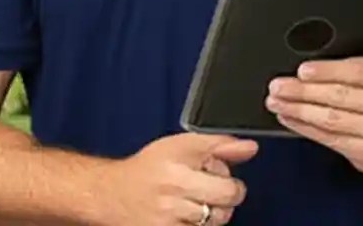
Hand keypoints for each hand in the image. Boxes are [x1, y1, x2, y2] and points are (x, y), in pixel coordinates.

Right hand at [104, 132, 257, 224]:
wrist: (112, 193)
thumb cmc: (148, 167)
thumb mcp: (181, 145)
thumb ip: (219, 145)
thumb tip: (250, 147)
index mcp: (179, 170)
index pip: (228, 186)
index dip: (230, 180)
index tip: (220, 174)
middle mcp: (173, 197)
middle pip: (224, 206)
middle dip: (226, 198)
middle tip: (214, 190)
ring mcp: (168, 220)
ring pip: (213, 222)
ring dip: (212, 213)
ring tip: (196, 201)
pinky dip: (197, 224)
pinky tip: (186, 214)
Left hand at [266, 57, 362, 177]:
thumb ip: (356, 71)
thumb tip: (308, 71)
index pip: (359, 71)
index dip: (327, 70)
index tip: (302, 71)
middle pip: (341, 96)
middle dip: (304, 90)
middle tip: (278, 86)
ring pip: (332, 118)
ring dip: (298, 110)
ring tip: (277, 102)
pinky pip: (329, 138)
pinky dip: (304, 128)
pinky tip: (290, 119)